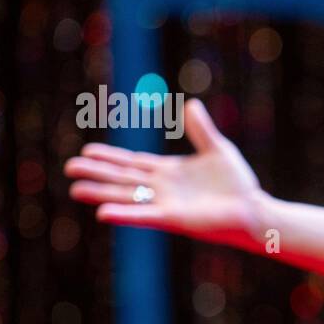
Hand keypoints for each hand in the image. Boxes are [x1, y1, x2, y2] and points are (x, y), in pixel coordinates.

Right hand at [64, 99, 266, 249]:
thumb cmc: (238, 184)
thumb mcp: (218, 149)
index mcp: (169, 172)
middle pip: (122, 178)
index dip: (110, 157)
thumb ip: (201, 129)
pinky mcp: (174, 219)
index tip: (86, 150)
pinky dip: (125, 214)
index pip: (132, 163)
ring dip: (101, 192)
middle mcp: (162, 189)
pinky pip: (144, 216)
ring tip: (75, 189)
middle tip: (69, 167)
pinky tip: (102, 213)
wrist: (253, 210)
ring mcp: (166, 204)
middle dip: (97, 172)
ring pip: (127, 196)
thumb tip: (191, 104)